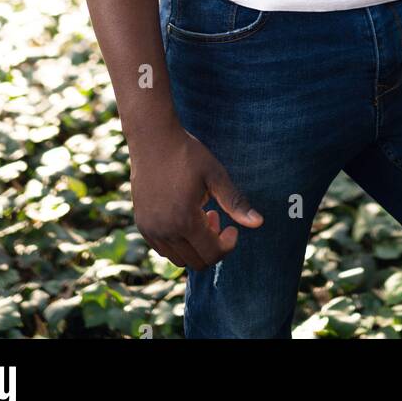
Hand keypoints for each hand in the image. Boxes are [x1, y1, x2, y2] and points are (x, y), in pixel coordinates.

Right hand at [129, 125, 262, 270]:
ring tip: (200, 217)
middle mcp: (164, 230)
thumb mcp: (215, 175)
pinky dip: (178, 243)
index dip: (228, 245)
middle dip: (212, 246)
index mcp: (184, 220)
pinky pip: (163, 249)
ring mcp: (150, 229)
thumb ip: (235, 203)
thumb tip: (260, 223)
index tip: (233, 228)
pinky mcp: (142, 224)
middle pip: (196, 262)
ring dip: (194, 246)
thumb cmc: (187, 154)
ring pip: (179, 259)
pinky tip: (183, 217)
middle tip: (216, 218)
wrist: (153, 138)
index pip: (212, 253)